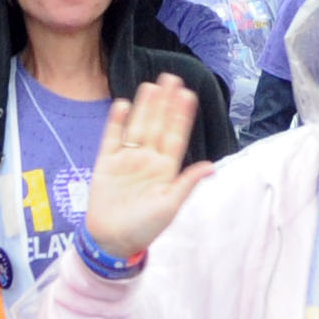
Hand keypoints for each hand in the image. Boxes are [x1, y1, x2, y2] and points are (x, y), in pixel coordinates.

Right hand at [75, 74, 212, 261]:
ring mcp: (127, 159)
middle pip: (158, 125)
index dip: (182, 116)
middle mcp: (148, 160)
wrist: (111, 240)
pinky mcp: (107, 162)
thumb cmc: (144, 228)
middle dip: (165, 103)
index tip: (189, 95)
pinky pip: (112, 137)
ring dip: (144, 106)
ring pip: (137, 126)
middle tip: (172, 78)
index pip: (176, 137)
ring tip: (152, 86)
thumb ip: (187, 183)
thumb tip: (212, 166)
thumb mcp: (169, 206)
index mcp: (166, 170)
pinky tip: (122, 104)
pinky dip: (116, 122)